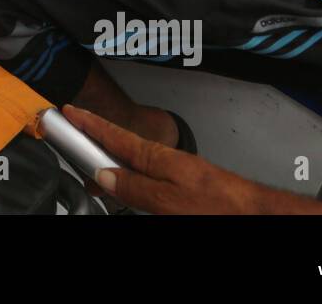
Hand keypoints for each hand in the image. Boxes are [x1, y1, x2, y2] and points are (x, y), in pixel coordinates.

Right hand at [61, 106, 264, 213]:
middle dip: (93, 142)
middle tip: (71, 140)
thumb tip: (105, 176)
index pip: (113, 135)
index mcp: (155, 157)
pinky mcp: (181, 180)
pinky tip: (129, 185)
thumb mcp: (167, 201)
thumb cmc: (218, 204)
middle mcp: (163, 158)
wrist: (253, 211)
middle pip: (119, 146)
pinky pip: (146, 172)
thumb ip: (134, 187)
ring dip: (110, 162)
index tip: (68, 111)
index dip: (88, 123)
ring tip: (94, 171)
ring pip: (132, 161)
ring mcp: (173, 168)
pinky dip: (130, 173)